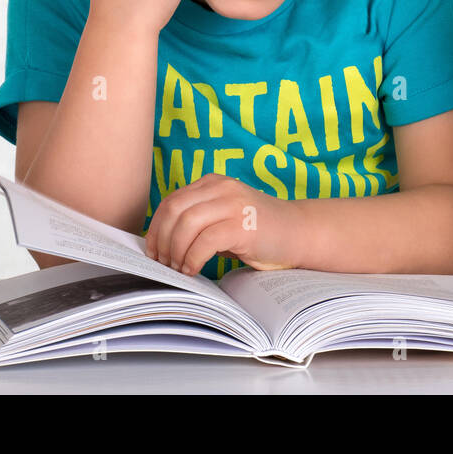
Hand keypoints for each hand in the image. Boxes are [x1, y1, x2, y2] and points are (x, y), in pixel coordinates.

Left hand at [143, 174, 301, 275]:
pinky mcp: (242, 225)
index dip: (156, 227)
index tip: (152, 250)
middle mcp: (221, 188)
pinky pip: (205, 241)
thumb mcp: (225, 217)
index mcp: (213, 183)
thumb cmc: (260, 232)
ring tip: (178, 268)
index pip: (171, 201)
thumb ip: (199, 222)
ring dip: (175, 250)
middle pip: (174, 210)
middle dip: (161, 239)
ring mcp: (233, 204)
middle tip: (162, 262)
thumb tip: (163, 244)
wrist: (300, 233)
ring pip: (186, 224)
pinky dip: (192, 258)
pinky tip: (193, 270)